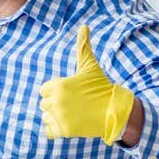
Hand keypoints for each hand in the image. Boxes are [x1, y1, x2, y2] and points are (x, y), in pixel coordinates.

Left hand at [38, 25, 135, 144]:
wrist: (114, 110)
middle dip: (56, 104)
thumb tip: (84, 26)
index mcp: (59, 85)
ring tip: (72, 114)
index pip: (44, 90)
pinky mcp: (64, 131)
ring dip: (55, 117)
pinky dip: (55, 129)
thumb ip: (83, 47)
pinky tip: (68, 124)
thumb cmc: (101, 87)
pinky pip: (48, 131)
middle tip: (73, 105)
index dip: (55, 91)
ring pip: (46, 117)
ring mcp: (60, 116)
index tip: (69, 93)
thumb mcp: (90, 66)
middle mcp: (57, 100)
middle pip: (44, 104)